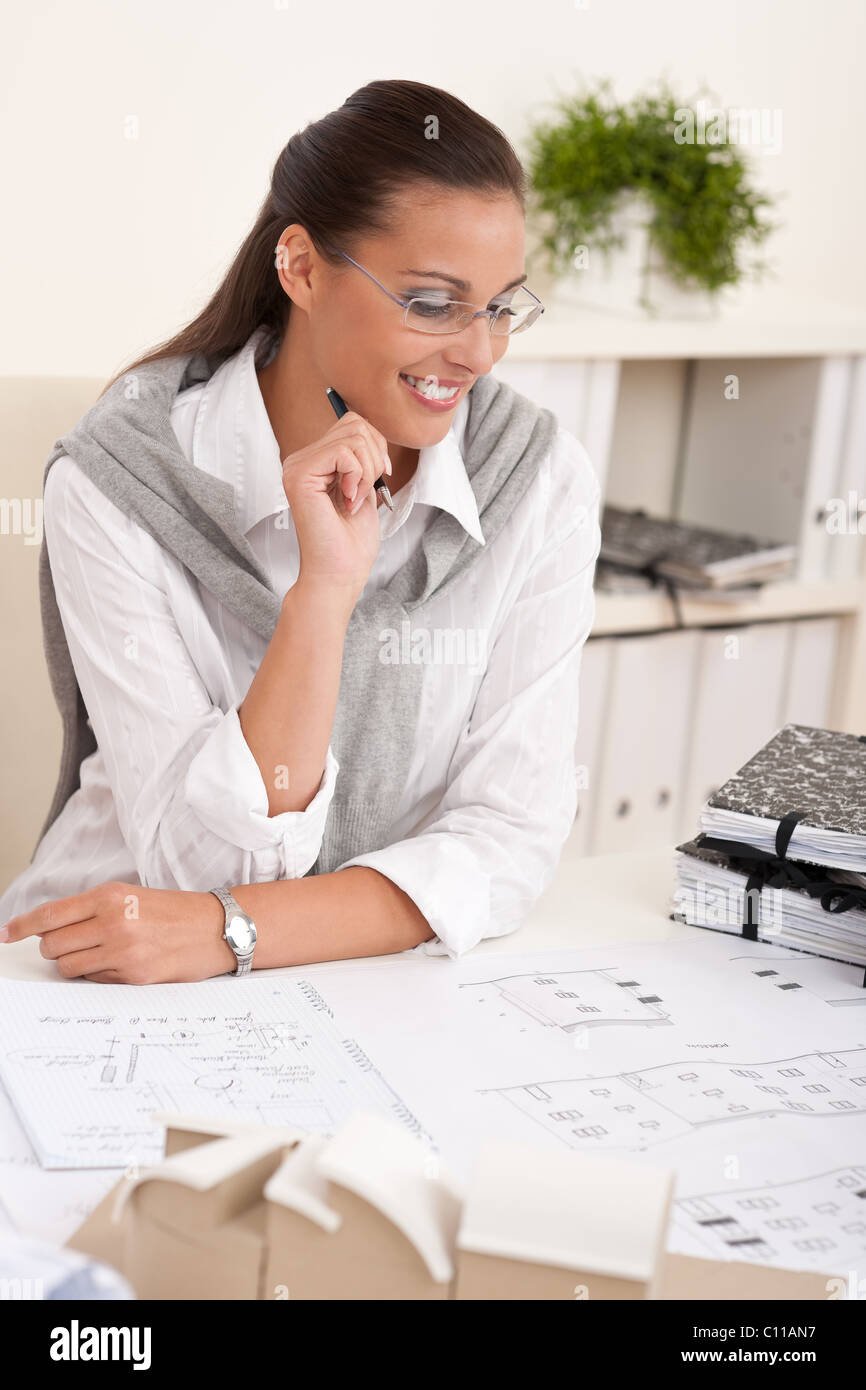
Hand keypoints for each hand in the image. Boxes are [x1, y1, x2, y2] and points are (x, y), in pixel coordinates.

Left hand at [0, 881, 237, 983]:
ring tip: (98, 954)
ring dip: (74, 964)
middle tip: (73, 944)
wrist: (216, 928)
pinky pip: (94, 981)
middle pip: (53, 945)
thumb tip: (50, 929)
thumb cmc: (174, 912)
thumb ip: (92, 909)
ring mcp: (122, 951)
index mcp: (109, 896)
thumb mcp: (130, 896)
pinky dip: (98, 975)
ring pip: (68, 967)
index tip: (6, 934)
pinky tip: (120, 963)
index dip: (22, 927)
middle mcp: (113, 922)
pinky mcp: (133, 976)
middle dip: (54, 948)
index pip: (51, 915)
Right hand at [281, 409, 391, 598]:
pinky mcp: (299, 476)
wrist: (339, 573)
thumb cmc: (352, 542)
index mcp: (316, 461)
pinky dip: (358, 477)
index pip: (353, 423)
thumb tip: (373, 433)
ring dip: (367, 472)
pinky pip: (344, 452)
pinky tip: (348, 501)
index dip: (377, 446)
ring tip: (355, 500)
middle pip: (355, 423)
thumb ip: (363, 458)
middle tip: (366, 492)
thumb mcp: (365, 488)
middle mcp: (301, 460)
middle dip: (375, 458)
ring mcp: (297, 466)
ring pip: (353, 437)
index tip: (378, 477)